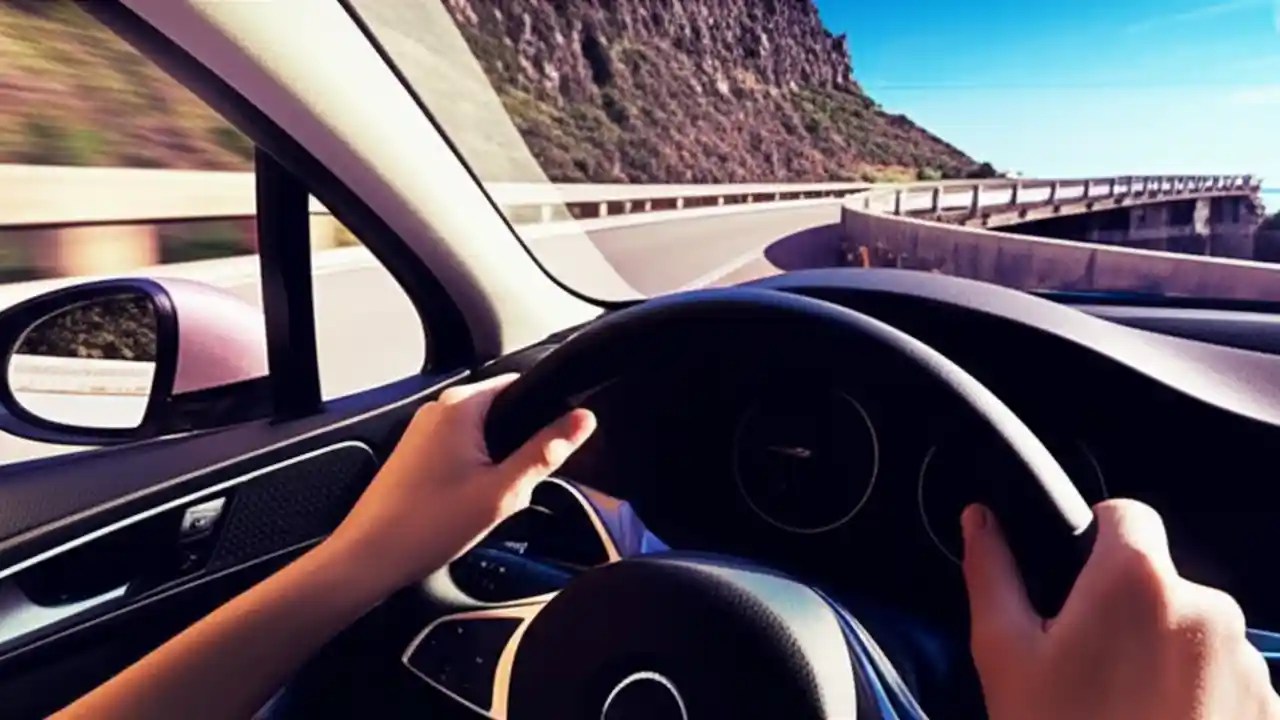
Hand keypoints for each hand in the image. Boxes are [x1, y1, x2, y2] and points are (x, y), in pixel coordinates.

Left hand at [326, 374, 596, 595]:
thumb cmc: (426, 525)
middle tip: (515, 487)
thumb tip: (582, 420)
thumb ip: (545, 452)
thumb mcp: (502, 492)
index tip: (555, 445)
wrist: (368, 558)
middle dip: (519, 448)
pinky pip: (462, 452)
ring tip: (486, 501)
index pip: (523, 385)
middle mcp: (440, 410)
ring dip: (497, 465)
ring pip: (484, 437)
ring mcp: (424, 431)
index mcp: (462, 406)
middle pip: (504, 413)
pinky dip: (475, 474)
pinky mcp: (417, 454)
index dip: (548, 412)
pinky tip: (467, 505)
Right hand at [963, 499, 1278, 719]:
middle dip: (1123, 606)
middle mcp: (1206, 608)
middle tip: (1083, 662)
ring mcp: (1245, 661)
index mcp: (1137, 580)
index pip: (1124, 514)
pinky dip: (1192, 689)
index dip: (1092, 538)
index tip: (1072, 582)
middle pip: (1157, 579)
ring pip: (1191, 628)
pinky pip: (1222, 673)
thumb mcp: (1004, 654)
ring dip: (1160, 650)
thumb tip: (980, 520)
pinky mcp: (1265, 705)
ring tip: (1120, 704)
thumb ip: (993, 573)